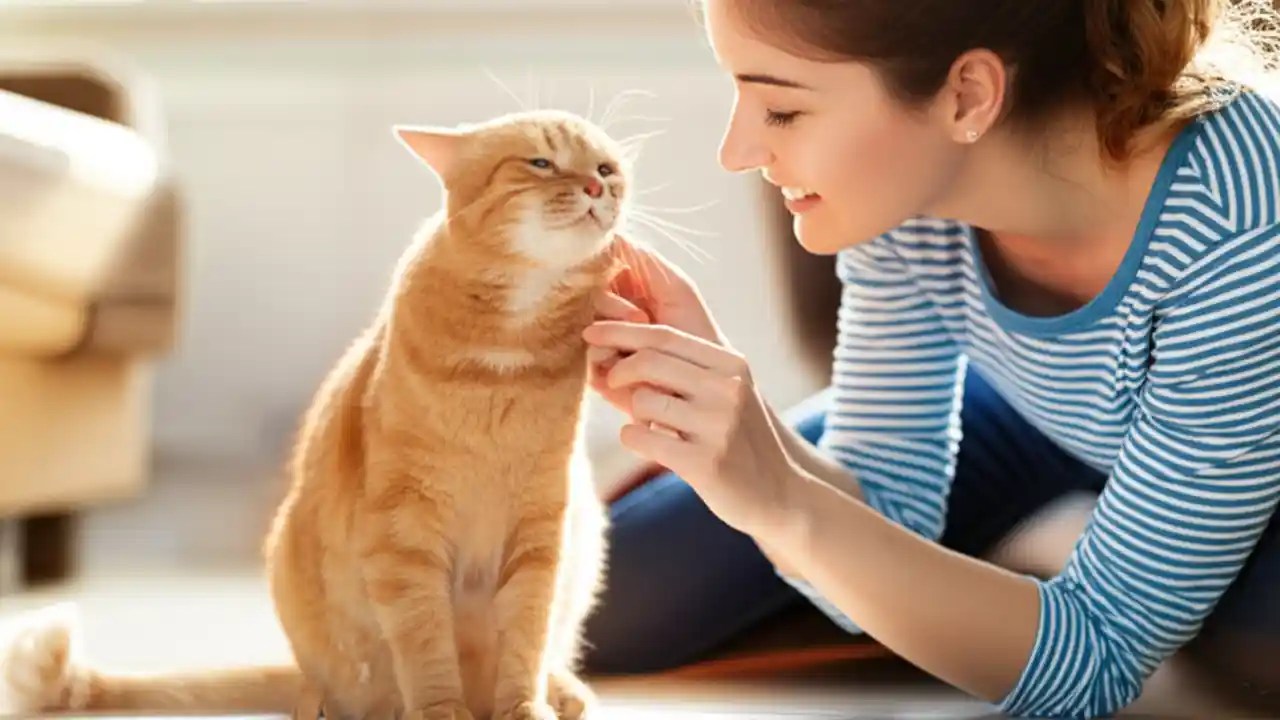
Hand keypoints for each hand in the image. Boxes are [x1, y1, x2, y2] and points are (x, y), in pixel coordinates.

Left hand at [582, 321, 801, 535]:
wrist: (780, 493)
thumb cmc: (740, 438)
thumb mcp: (727, 391)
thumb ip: (688, 367)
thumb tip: (624, 344)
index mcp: (731, 365)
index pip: (664, 335)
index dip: (620, 331)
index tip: (591, 331)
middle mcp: (727, 389)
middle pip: (648, 361)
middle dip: (619, 370)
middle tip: (611, 382)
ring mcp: (717, 425)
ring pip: (642, 401)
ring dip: (633, 413)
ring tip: (650, 425)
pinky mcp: (704, 462)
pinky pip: (641, 438)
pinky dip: (633, 438)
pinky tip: (650, 445)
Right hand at [588, 240, 726, 414]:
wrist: (703, 386)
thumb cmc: (695, 334)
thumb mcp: (675, 288)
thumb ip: (642, 259)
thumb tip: (606, 234)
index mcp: (623, 285)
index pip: (593, 265)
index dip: (596, 266)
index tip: (614, 274)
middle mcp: (605, 311)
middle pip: (580, 293)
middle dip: (609, 303)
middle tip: (641, 317)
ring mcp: (598, 340)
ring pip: (578, 321)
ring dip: (610, 328)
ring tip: (640, 340)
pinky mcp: (595, 371)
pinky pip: (582, 353)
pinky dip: (602, 353)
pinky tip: (623, 359)